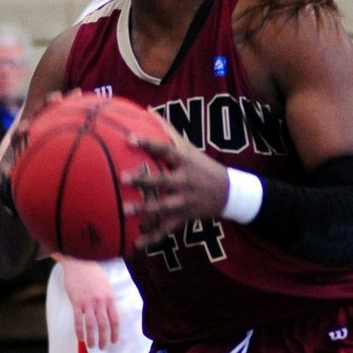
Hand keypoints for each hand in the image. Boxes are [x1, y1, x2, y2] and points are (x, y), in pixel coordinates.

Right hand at [62, 257, 119, 348]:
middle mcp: (100, 301)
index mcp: (109, 297)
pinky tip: (80, 337)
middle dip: (104, 338)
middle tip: (103, 346)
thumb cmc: (93, 272)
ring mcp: (88, 302)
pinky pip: (78, 320)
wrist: (79, 261)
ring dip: (92, 338)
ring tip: (92, 345)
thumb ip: (107, 299)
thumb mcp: (106, 285)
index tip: (114, 340)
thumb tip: (109, 314)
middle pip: (104, 325)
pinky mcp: (76, 302)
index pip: (115, 319)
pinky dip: (79, 331)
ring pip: (91, 325)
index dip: (115, 332)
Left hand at [124, 133, 229, 248]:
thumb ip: (167, 130)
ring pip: (164, 206)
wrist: (229, 193)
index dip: (148, 143)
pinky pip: (167, 229)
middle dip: (144, 180)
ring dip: (145, 210)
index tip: (129, 138)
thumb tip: (147, 109)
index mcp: (184, 161)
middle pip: (163, 180)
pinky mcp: (184, 217)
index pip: (165, 149)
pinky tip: (136, 243)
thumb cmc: (202, 165)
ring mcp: (185, 200)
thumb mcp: (189, 147)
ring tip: (125, 210)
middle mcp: (185, 180)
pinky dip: (152, 238)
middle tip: (123, 178)